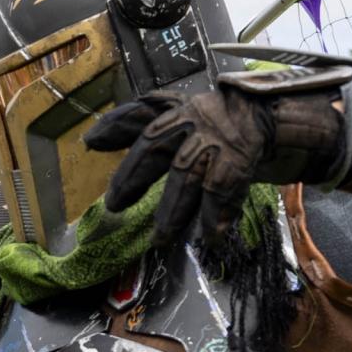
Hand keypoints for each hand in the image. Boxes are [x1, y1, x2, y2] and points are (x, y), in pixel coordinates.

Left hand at [83, 69, 345, 247]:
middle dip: (133, 176)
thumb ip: (137, 125)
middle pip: (155, 148)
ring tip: (161, 238)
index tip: (90, 142)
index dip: (115, 126)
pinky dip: (215, 218)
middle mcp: (190, 125)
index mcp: (174, 113)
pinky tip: (211, 237)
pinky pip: (221, 194)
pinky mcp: (235, 165)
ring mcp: (213, 145)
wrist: (261, 114)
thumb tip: (91, 141)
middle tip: (115, 205)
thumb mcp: (174, 115)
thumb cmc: (207, 122)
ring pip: (186, 177)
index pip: (140, 116)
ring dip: (173, 210)